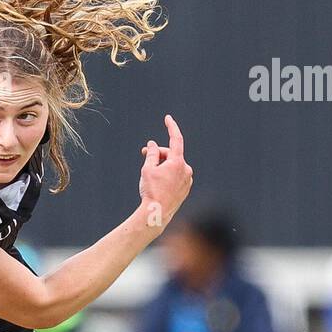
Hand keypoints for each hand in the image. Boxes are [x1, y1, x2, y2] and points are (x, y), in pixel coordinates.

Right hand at [138, 114, 192, 229]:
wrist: (157, 213)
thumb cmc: (151, 190)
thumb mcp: (147, 169)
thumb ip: (151, 154)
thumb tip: (152, 144)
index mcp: (178, 162)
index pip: (176, 139)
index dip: (171, 127)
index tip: (168, 118)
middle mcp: (186, 169)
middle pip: (171, 154)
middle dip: (158, 154)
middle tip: (144, 155)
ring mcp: (187, 179)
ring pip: (173, 166)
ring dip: (162, 165)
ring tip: (150, 174)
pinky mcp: (186, 188)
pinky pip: (176, 176)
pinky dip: (167, 175)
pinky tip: (158, 184)